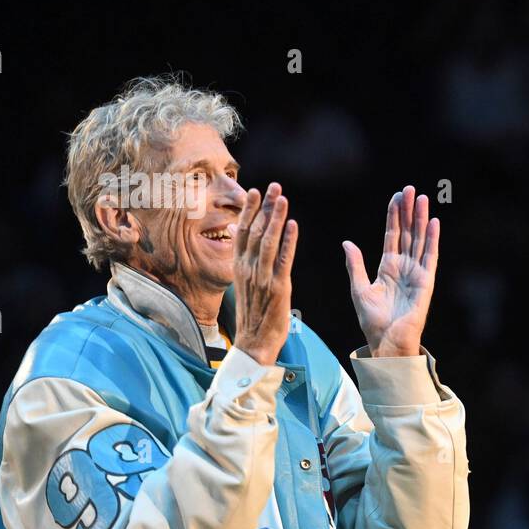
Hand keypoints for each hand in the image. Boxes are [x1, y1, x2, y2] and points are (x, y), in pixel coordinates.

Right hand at [230, 182, 297, 365]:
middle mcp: (247, 269)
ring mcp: (262, 278)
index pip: (241, 231)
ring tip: (282, 198)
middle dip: (264, 207)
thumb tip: (236, 231)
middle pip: (255, 231)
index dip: (248, 210)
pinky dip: (288, 241)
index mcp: (238, 266)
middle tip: (274, 186)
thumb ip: (242, 257)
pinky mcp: (278, 288)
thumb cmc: (252, 313)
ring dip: (275, 218)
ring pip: (268, 241)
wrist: (254, 343)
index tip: (254, 191)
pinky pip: (283, 260)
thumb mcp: (243, 282)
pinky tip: (292, 225)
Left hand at [343, 185, 439, 357]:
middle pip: (408, 232)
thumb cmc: (373, 321)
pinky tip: (434, 222)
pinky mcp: (426, 282)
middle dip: (409, 211)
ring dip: (421, 219)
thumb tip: (347, 242)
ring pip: (419, 239)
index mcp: (387, 267)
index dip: (394, 216)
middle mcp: (404, 267)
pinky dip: (432, 239)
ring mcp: (416, 273)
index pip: (392, 235)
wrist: (386, 341)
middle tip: (410, 189)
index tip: (396, 197)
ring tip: (422, 198)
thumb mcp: (359, 288)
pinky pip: (430, 256)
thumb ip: (355, 265)